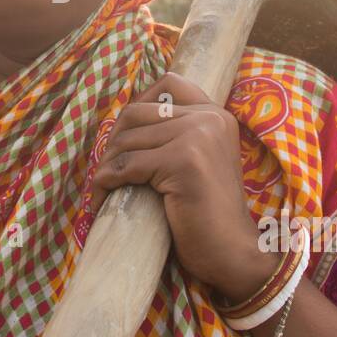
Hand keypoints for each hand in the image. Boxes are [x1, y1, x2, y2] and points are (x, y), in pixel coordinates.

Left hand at [89, 72, 281, 303]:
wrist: (233, 252)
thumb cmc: (207, 214)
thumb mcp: (197, 160)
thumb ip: (175, 134)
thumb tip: (124, 121)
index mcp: (215, 114)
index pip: (168, 84)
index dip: (137, 104)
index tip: (126, 137)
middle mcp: (209, 118)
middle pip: (136, 112)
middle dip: (113, 142)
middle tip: (107, 170)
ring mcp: (198, 137)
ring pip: (127, 140)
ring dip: (105, 166)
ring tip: (103, 188)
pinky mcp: (184, 161)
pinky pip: (126, 166)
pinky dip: (106, 183)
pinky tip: (103, 199)